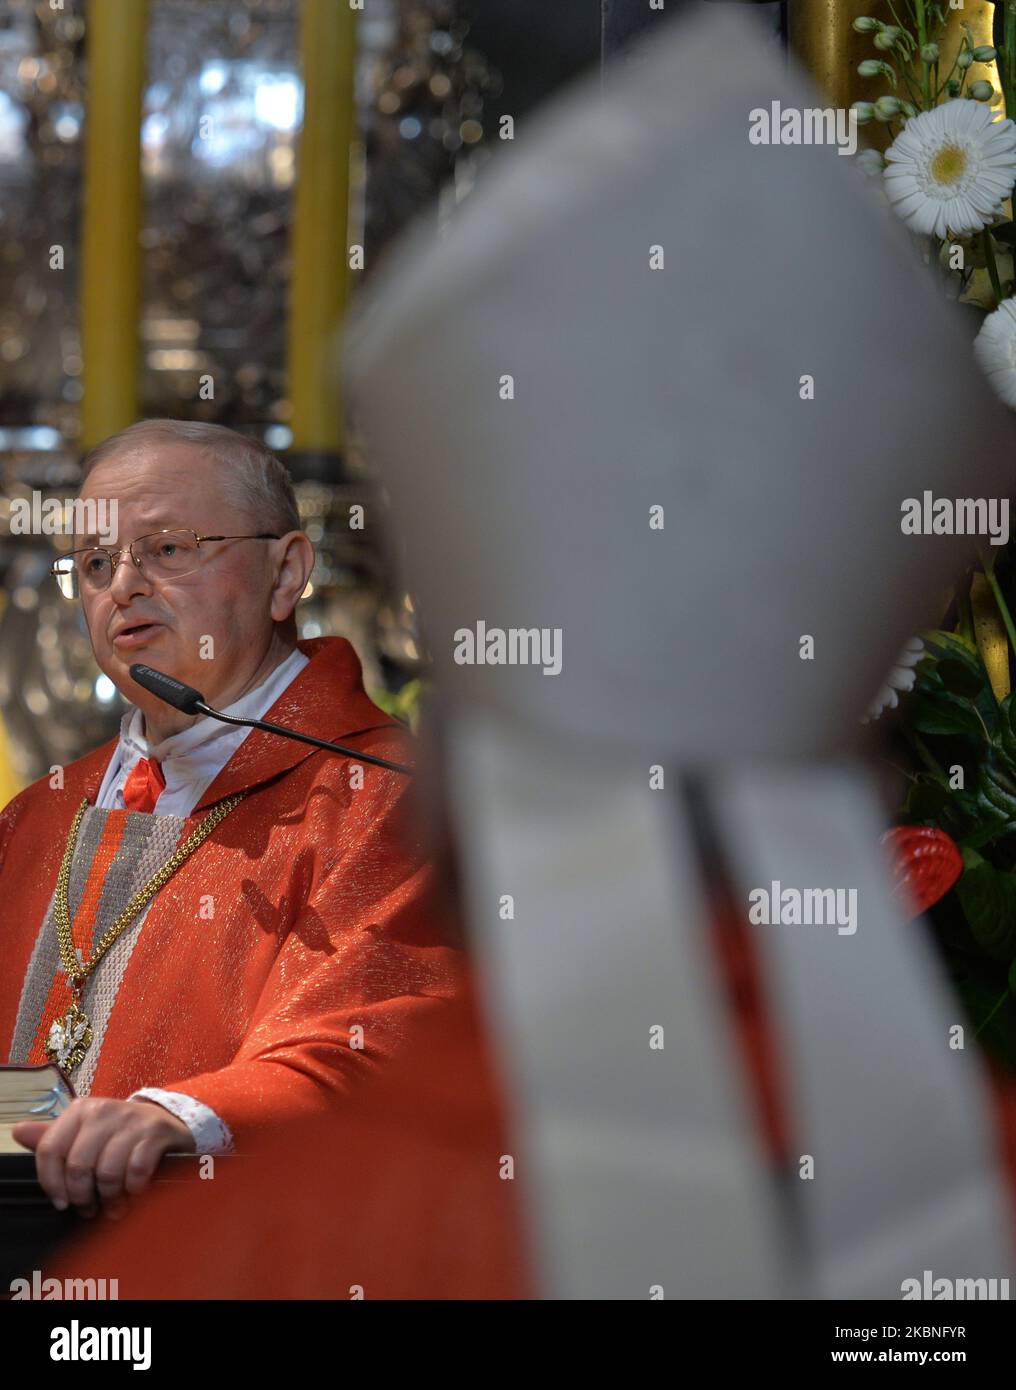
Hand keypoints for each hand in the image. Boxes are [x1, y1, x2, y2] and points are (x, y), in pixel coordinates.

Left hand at [12, 1096, 194, 1217]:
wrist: (167, 1124)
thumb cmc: (118, 1135)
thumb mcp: (85, 1133)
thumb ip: (53, 1138)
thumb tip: (18, 1132)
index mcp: (80, 1111)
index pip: (50, 1149)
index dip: (51, 1183)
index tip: (61, 1202)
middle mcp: (104, 1110)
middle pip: (78, 1166)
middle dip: (83, 1196)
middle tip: (89, 1209)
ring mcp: (132, 1120)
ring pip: (107, 1171)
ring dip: (110, 1199)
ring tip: (113, 1208)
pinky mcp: (156, 1132)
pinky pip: (136, 1171)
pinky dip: (134, 1190)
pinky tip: (134, 1194)